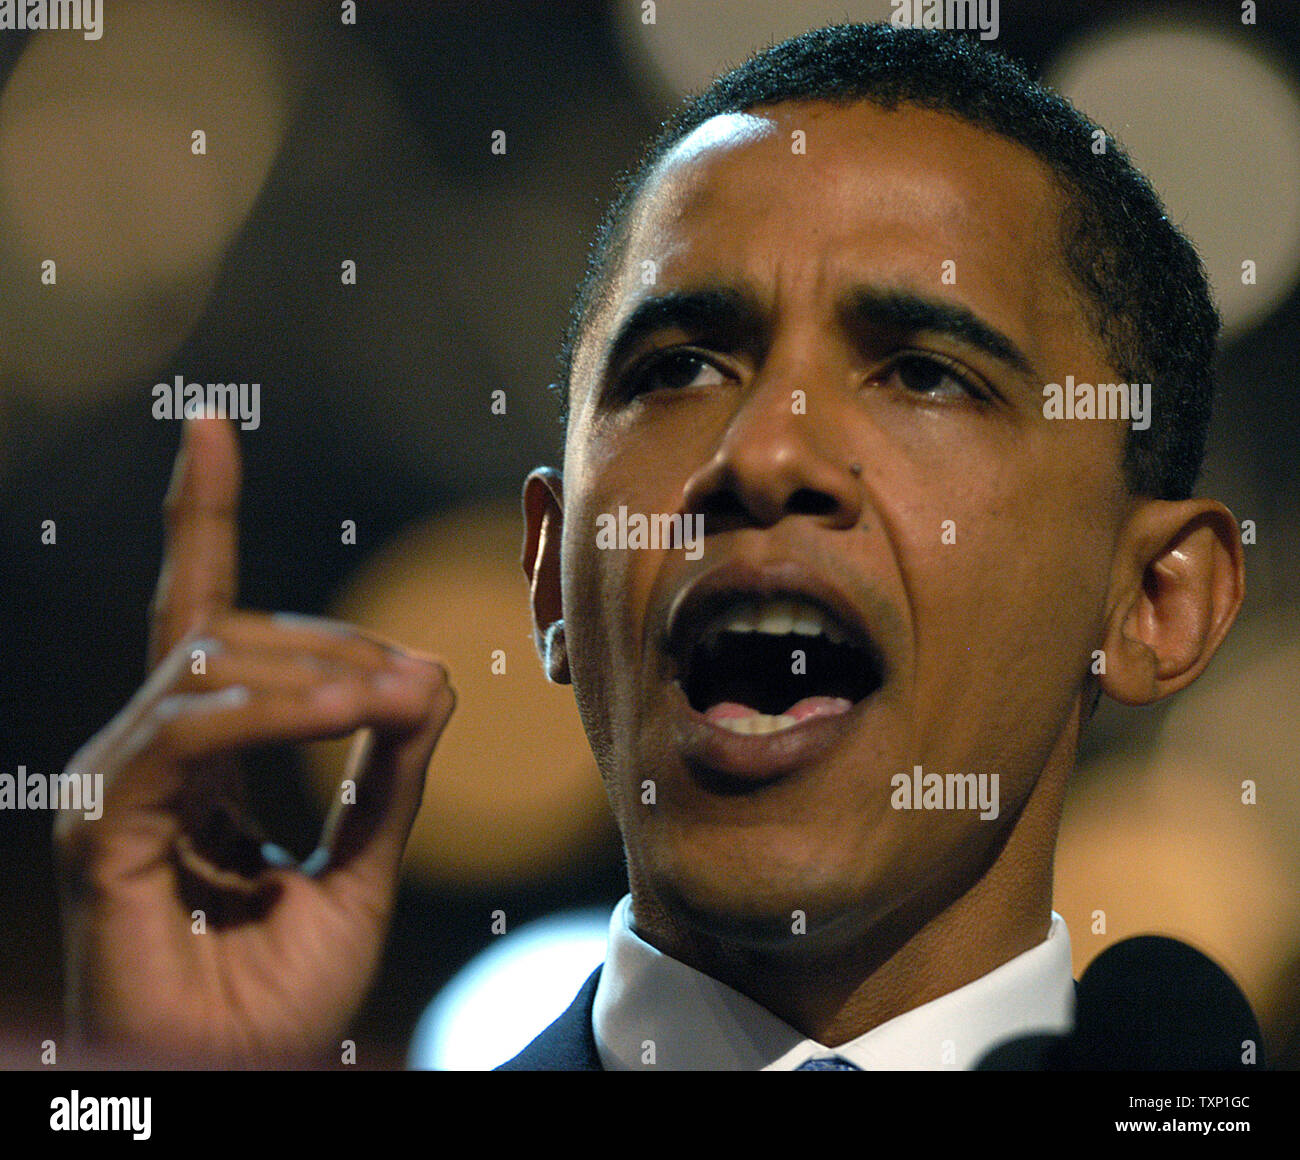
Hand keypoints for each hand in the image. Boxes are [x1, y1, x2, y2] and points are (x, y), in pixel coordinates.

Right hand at [54, 417, 454, 1065]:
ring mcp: (115, 788)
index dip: (202, 516)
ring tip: (395, 696)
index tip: (209, 426)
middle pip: (230, 633)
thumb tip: (429, 674)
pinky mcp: (96, 828)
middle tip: (414, 682)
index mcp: (202, 762)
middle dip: (333, 641)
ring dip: (316, 669)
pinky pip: (185, 731)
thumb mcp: (366, 864)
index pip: (201, 617)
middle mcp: (149, 760)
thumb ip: (391, 770)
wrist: (244, 1086)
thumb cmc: (285, 997)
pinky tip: (349, 709)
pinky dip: (273, 710)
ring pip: (208, 664)